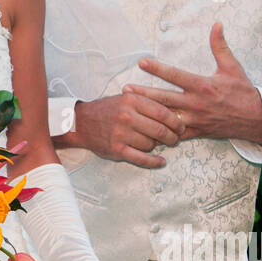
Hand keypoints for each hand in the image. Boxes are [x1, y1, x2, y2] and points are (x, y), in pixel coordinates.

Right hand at [65, 92, 185, 167]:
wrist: (80, 122)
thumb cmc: (107, 110)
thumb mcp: (126, 99)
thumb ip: (147, 103)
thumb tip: (174, 113)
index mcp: (131, 101)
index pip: (162, 113)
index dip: (176, 122)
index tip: (181, 127)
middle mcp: (126, 116)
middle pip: (159, 130)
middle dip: (172, 137)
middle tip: (175, 139)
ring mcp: (121, 134)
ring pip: (150, 144)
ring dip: (155, 146)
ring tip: (153, 143)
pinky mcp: (116, 149)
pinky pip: (141, 158)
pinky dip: (154, 162)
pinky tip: (161, 161)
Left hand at [135, 22, 261, 147]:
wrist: (256, 119)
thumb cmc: (243, 92)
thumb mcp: (232, 67)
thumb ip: (220, 46)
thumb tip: (217, 24)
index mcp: (203, 85)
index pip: (175, 75)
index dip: (158, 68)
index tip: (141, 61)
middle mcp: (196, 103)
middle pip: (165, 98)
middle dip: (144, 94)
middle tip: (125, 90)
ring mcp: (195, 120)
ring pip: (167, 117)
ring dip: (148, 114)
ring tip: (130, 110)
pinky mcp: (197, 132)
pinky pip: (176, 135)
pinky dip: (161, 134)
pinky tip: (145, 133)